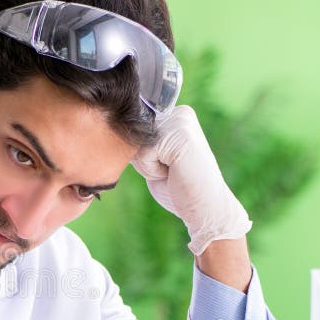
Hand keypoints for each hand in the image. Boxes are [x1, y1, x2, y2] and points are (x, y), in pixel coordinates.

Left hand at [131, 105, 250, 255]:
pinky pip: (142, 155)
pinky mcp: (178, 135)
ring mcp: (180, 121)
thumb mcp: (154, 158)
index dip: (141, 156)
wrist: (204, 207)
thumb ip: (140, 141)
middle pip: (132, 135)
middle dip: (143, 160)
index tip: (167, 165)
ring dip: (147, 166)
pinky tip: (174, 172)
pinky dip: (151, 171)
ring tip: (172, 171)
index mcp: (175, 115)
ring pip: (136, 145)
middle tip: (171, 170)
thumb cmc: (178, 187)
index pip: (133, 130)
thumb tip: (115, 130)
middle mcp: (179, 112)